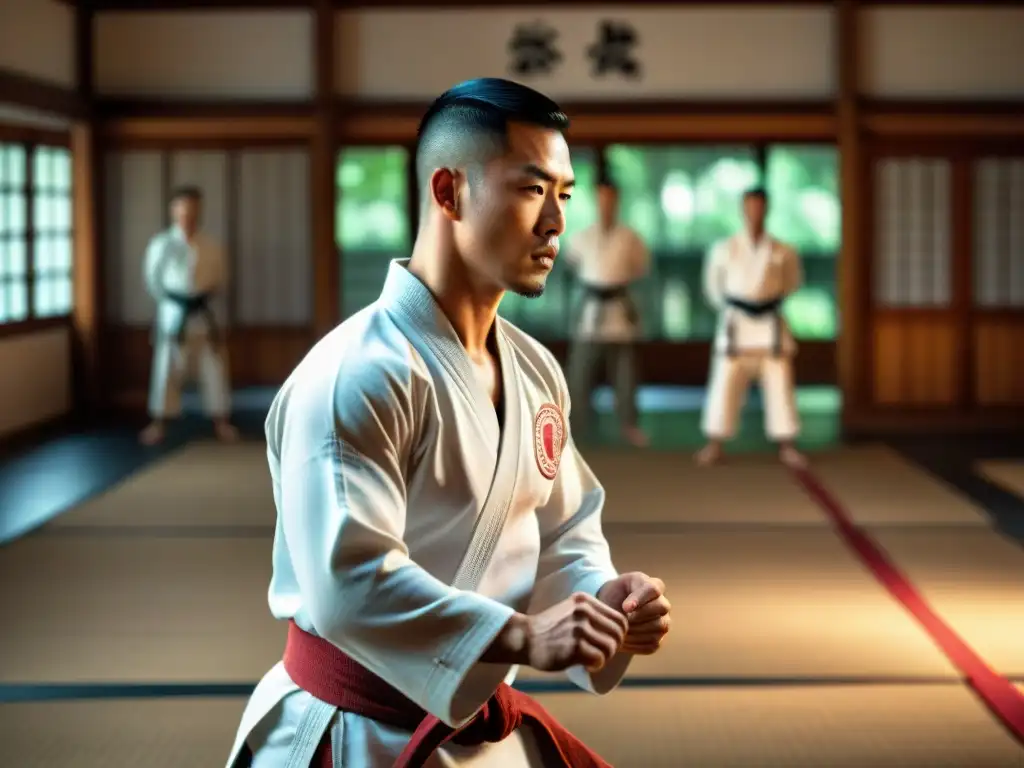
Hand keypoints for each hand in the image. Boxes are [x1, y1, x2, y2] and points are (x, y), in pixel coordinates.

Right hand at [514, 592, 628, 672]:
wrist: (524, 638)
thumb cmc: (549, 630)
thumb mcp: (571, 611)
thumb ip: (592, 616)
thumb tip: (621, 633)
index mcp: (585, 600)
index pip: (620, 619)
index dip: (618, 635)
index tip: (606, 643)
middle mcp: (584, 611)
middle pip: (619, 634)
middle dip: (613, 648)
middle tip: (599, 654)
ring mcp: (579, 628)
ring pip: (611, 648)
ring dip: (604, 658)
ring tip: (590, 659)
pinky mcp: (575, 647)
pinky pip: (599, 659)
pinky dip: (595, 666)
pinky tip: (584, 664)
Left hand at [597, 572, 670, 654]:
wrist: (613, 611)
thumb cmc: (615, 594)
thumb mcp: (616, 586)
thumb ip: (621, 591)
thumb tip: (627, 610)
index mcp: (654, 585)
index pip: (653, 589)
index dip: (640, 599)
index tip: (625, 608)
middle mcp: (663, 603)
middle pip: (661, 607)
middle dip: (639, 615)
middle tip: (622, 620)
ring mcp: (664, 622)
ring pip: (659, 626)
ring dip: (637, 630)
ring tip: (620, 629)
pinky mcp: (658, 640)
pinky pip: (653, 643)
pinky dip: (636, 643)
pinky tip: (623, 639)